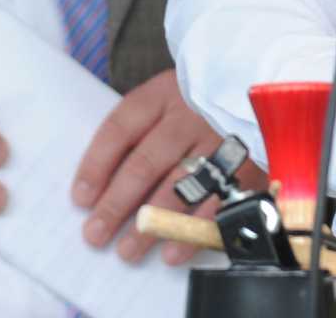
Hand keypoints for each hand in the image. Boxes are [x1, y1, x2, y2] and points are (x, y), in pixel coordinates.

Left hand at [72, 69, 241, 264]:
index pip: (120, 129)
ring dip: (150, 224)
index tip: (80, 199)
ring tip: (127, 250)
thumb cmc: (196, 102)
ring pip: (178, 188)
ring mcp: (219, 140)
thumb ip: (136, 131)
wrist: (255, 84)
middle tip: (95, 235)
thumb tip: (97, 185)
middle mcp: (189, 116)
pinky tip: (172, 251)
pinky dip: (192, 231)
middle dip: (116, 204)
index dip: (97, 165)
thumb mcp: (164, 98)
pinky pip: (216, 204)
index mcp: (161, 95)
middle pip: (145, 163)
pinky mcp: (246, 165)